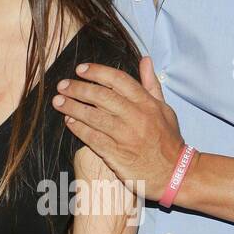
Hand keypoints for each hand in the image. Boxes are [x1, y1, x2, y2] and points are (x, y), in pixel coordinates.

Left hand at [51, 56, 183, 199]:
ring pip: (93, 116)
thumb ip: (151, 85)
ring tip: (58, 102)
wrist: (175, 173)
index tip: (81, 69)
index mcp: (147, 103)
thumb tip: (145, 60)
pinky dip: (79, 128)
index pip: (118, 80)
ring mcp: (125, 136)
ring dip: (72, 107)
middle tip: (62, 85)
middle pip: (101, 96)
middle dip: (78, 88)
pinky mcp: (117, 154)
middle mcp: (136, 117)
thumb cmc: (168, 140)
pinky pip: (92, 138)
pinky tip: (68, 122)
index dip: (97, 72)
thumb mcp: (165, 109)